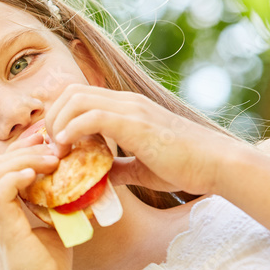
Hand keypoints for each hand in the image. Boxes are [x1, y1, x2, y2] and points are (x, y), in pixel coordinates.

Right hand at [0, 131, 73, 269]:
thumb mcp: (56, 227)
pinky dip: (18, 175)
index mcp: (1, 208)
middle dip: (28, 145)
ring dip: (27, 157)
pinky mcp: (1, 226)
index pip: (7, 166)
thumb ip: (60, 205)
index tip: (51, 138)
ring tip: (53, 156)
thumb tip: (83, 185)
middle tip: (55, 140)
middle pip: (1, 161)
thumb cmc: (49, 269)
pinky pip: (0, 190)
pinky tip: (40, 170)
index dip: (27, 147)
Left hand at [44, 84, 248, 195]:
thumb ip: (121, 168)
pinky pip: (91, 116)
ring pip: (76, 98)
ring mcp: (130, 109)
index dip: (60, 117)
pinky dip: (71, 130)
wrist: (217, 165)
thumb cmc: (186, 166)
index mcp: (127, 108)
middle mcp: (126, 102)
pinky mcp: (134, 123)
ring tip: (57, 151)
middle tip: (52, 147)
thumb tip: (101, 176)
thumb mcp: (144, 167)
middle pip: (71, 92)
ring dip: (58, 123)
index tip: (56, 145)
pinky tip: (67, 150)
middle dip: (52, 118)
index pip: (80, 96)